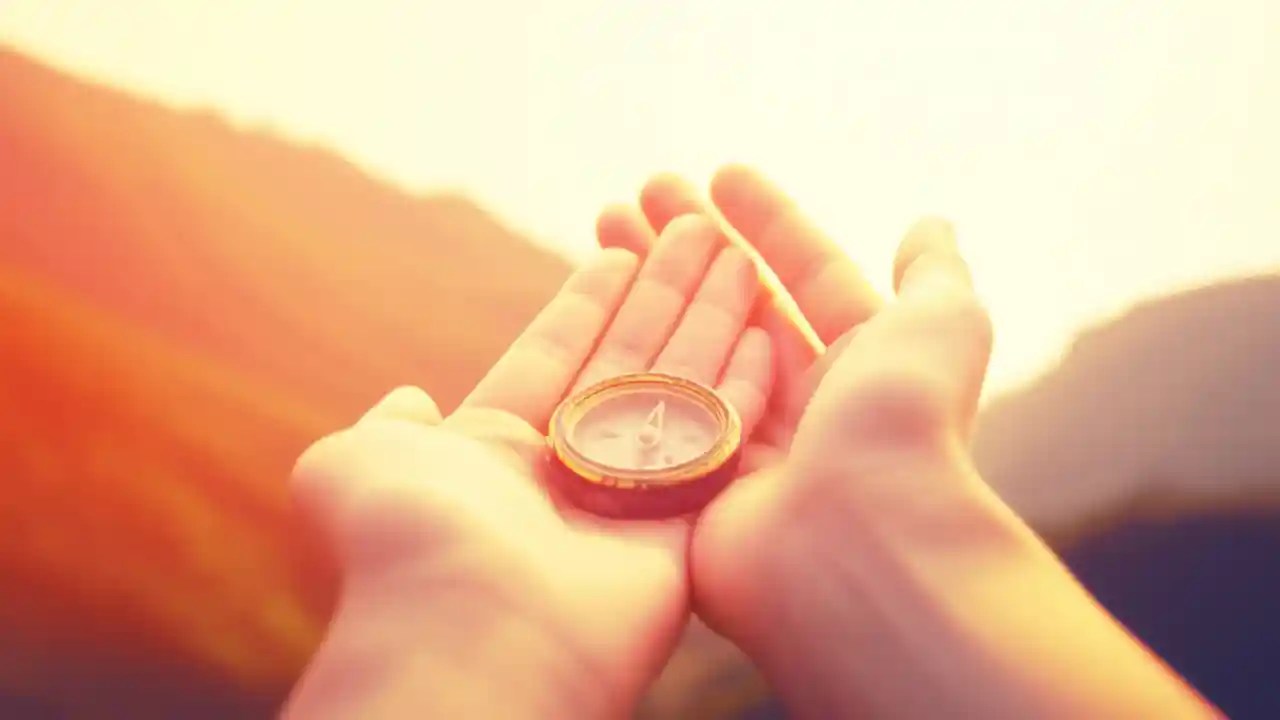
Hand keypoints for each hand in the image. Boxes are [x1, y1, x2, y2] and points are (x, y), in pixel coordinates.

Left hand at [283, 218, 771, 718]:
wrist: (464, 636)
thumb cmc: (399, 545)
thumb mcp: (348, 464)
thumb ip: (384, 424)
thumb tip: (406, 397)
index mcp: (493, 455)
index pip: (551, 358)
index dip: (585, 303)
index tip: (619, 248)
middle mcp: (564, 476)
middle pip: (624, 362)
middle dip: (661, 293)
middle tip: (695, 226)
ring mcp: (627, 502)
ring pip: (676, 389)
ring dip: (708, 319)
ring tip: (735, 248)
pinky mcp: (684, 531)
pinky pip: (717, 442)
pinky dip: (742, 385)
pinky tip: (765, 325)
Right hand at [599, 167, 1212, 718]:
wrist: (855, 545)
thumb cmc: (903, 425)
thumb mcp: (942, 326)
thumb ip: (933, 273)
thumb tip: (928, 225)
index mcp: (863, 369)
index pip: (811, 276)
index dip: (768, 221)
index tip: (719, 173)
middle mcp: (803, 409)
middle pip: (737, 306)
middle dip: (691, 241)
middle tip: (639, 190)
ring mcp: (741, 448)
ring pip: (688, 346)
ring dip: (650, 280)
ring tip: (605, 219)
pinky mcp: (687, 484)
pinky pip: (653, 405)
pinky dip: (625, 351)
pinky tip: (595, 301)